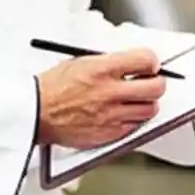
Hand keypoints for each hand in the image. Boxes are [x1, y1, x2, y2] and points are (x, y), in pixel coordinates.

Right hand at [36, 48, 165, 148]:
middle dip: (157, 83)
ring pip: (149, 110)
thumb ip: (107, 63)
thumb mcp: (79, 62)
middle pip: (155, 87)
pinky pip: (134, 127)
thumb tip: (129, 64)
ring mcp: (112, 115)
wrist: (37, 113)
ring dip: (147, 103)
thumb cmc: (52, 88)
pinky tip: (123, 114)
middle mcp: (110, 92)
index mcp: (102, 69)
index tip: (149, 64)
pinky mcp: (109, 134)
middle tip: (151, 82)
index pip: (145, 61)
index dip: (151, 62)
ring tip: (137, 100)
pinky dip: (133, 120)